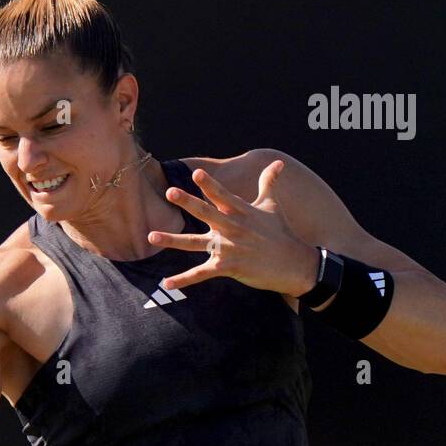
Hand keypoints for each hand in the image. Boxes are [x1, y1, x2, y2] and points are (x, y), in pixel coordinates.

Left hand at [147, 160, 320, 296]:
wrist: (295, 263)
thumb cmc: (282, 232)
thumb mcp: (273, 205)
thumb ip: (269, 182)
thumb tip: (279, 162)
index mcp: (240, 211)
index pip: (222, 195)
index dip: (209, 184)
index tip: (195, 173)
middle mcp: (232, 227)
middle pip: (206, 212)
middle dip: (188, 202)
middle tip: (170, 192)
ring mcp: (229, 248)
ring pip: (195, 243)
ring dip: (172, 240)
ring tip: (151, 236)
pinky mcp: (228, 267)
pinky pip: (201, 273)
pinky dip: (184, 279)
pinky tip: (166, 283)